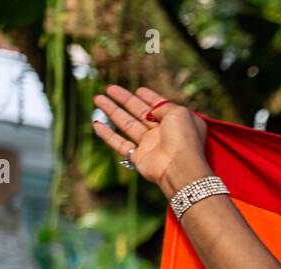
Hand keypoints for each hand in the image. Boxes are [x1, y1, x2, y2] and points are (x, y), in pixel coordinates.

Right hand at [91, 85, 209, 197]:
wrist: (180, 167)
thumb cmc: (183, 138)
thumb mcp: (179, 112)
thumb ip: (163, 106)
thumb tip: (152, 110)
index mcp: (176, 122)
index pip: (160, 106)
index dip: (149, 98)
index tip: (139, 90)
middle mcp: (163, 133)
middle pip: (140, 113)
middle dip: (124, 100)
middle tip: (109, 88)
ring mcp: (150, 146)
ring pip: (127, 125)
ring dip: (112, 111)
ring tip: (97, 98)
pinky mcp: (139, 157)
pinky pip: (120, 144)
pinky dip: (108, 135)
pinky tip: (96, 124)